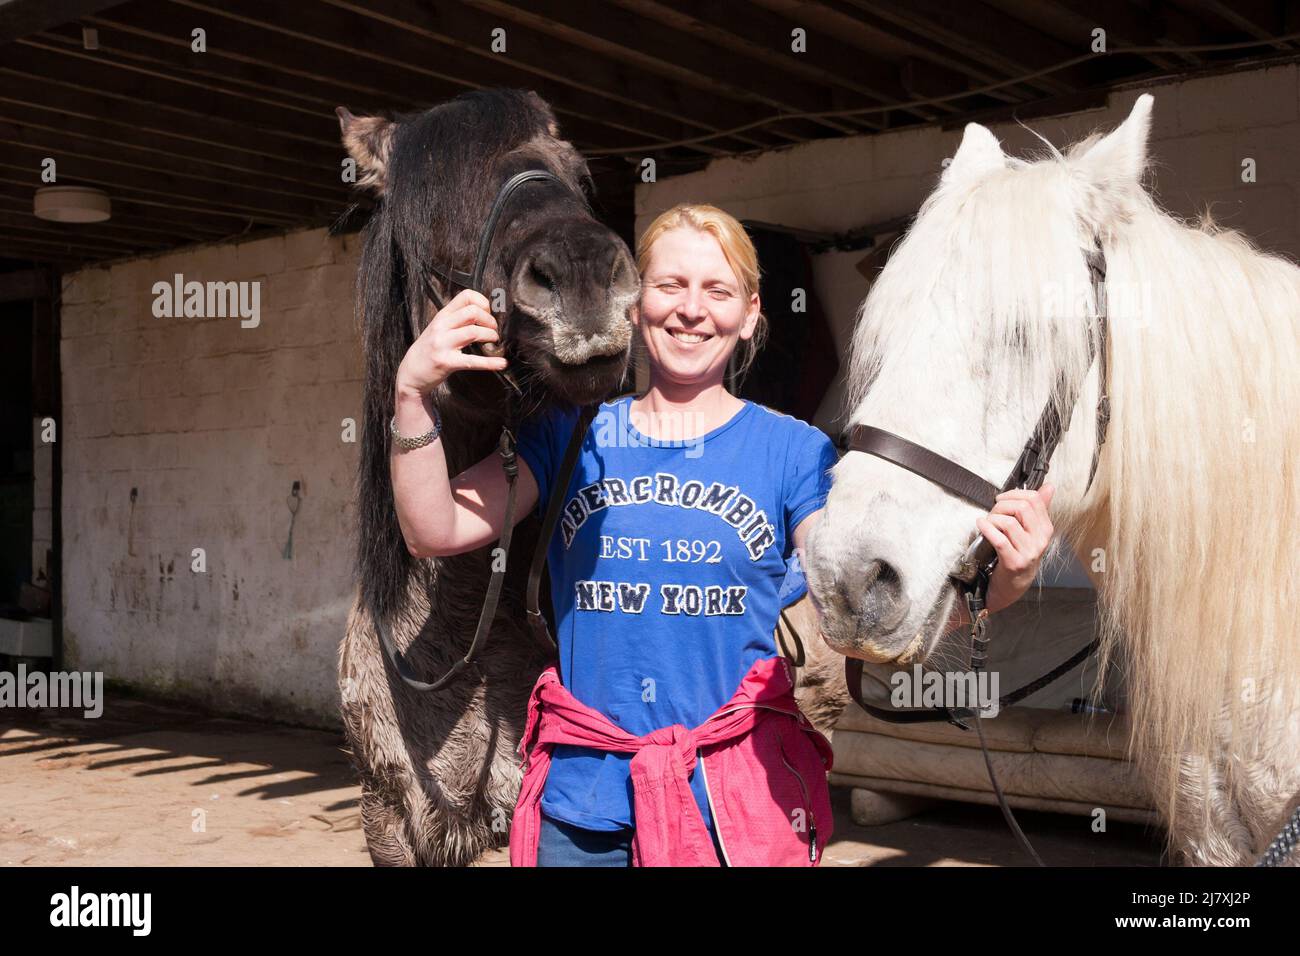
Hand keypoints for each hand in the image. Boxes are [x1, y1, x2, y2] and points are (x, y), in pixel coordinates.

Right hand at [394, 288, 506, 395]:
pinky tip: (502, 363)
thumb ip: (456, 320)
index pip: (466, 296)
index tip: (488, 313)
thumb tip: (482, 314)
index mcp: (441, 316)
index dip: (483, 302)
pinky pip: (472, 361)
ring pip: (474, 332)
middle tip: (493, 330)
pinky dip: (490, 362)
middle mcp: (441, 327)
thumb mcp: (438, 329)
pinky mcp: (446, 362)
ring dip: (490, 336)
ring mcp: (443, 344)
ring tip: (494, 342)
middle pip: (473, 312)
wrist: (410, 374)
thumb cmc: (428, 351)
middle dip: (490, 320)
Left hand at [979, 483, 1054, 612]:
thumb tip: (1049, 487)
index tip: (1002, 498)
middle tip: (992, 511)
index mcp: (1046, 529)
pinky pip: (999, 539)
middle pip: (1022, 508)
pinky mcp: (1014, 562)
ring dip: (992, 518)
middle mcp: (1040, 540)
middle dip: (1002, 505)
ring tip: (987, 522)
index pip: (1035, 499)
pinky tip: (981, 525)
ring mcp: (1028, 552)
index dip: (1014, 494)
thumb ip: (1038, 509)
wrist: (1013, 585)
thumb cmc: (1018, 553)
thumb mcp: (1030, 532)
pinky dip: (987, 528)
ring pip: (1008, 522)